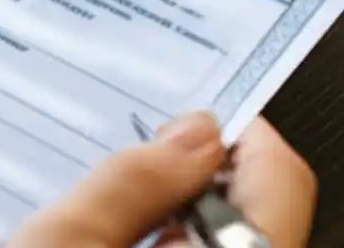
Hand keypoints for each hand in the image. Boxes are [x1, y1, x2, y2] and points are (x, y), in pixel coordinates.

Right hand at [8, 113, 315, 247]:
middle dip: (192, 172)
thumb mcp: (62, 243)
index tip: (189, 108)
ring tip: (104, 207)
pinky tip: (104, 240)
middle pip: (255, 208)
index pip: (281, 176)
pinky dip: (159, 243)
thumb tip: (190, 131)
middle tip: (129, 156)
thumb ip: (130, 181)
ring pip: (223, 241)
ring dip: (171, 215)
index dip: (236, 130)